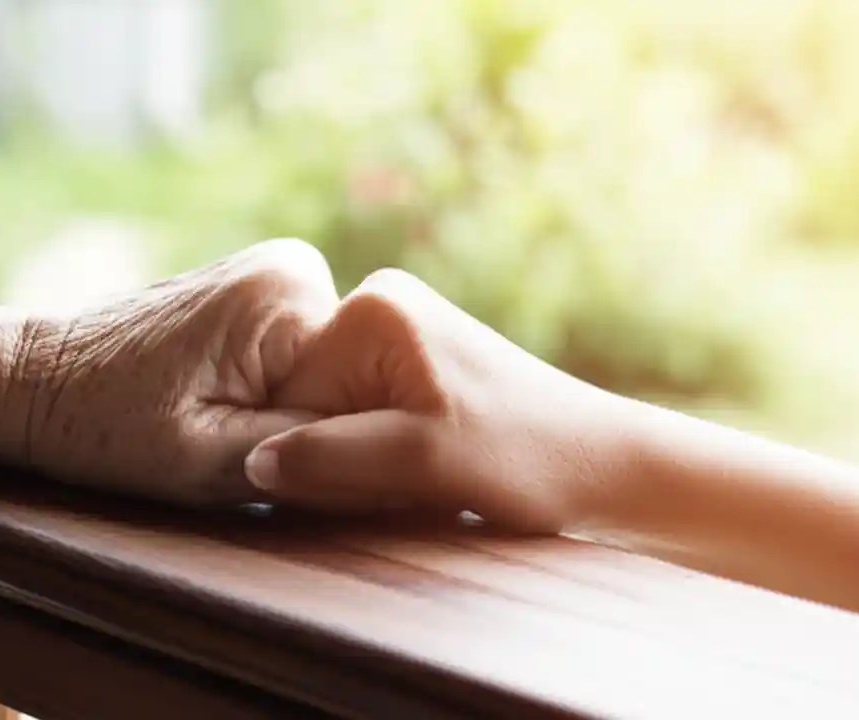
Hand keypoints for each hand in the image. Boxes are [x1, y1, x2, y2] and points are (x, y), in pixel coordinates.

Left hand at [0, 239, 338, 504]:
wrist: (34, 379)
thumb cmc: (106, 426)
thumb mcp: (210, 460)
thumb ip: (308, 450)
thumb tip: (398, 449)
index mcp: (287, 298)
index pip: (370, 385)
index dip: (341, 444)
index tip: (284, 474)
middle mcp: (293, 266)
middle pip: (356, 373)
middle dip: (317, 424)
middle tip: (243, 455)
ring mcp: (277, 271)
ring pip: (334, 369)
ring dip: (298, 410)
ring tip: (226, 431)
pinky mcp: (261, 288)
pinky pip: (306, 353)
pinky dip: (284, 392)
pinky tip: (231, 413)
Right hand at [244, 269, 646, 531]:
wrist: (605, 464)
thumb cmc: (526, 457)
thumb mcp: (421, 461)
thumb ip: (331, 458)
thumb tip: (254, 463)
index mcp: (372, 309)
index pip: (290, 397)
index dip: (317, 459)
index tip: (378, 487)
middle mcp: (379, 303)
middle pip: (310, 404)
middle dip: (345, 459)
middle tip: (408, 487)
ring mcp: (398, 331)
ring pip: (336, 418)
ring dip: (366, 463)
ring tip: (427, 478)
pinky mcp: (415, 360)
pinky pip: (365, 416)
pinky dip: (385, 455)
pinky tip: (427, 472)